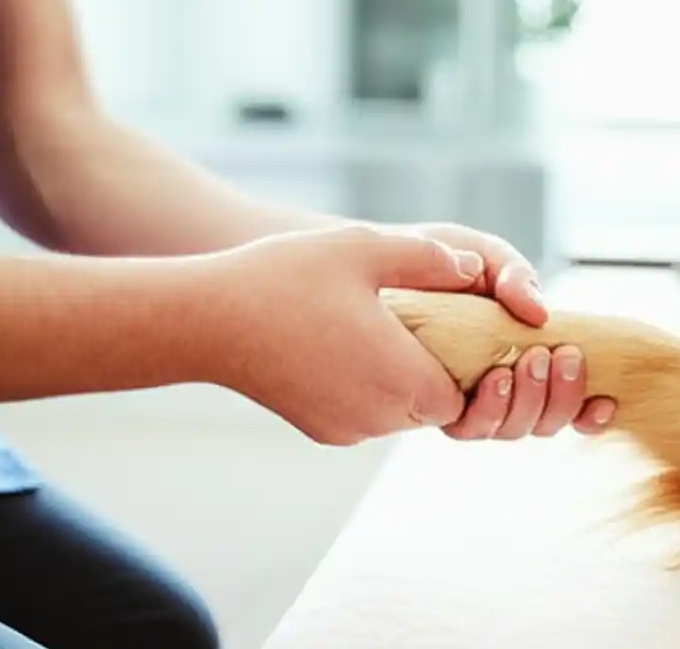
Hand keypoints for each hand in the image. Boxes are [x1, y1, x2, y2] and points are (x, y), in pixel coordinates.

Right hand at [201, 226, 487, 445]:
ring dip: (401, 381)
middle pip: (434, 409)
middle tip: (430, 326)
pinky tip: (350, 347)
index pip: (463, 396)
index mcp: (400, 377)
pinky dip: (369, 389)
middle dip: (437, 373)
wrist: (205, 321)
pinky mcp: (319, 430)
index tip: (460, 331)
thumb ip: (429, 259)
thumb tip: (474, 268)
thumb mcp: (364, 248)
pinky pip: (364, 416)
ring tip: (389, 333)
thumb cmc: (284, 279)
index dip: (468, 368)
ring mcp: (346, 429)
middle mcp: (378, 416)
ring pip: (399, 414)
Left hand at [398, 222, 616, 439]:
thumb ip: (516, 276)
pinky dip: (491, 407)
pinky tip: (498, 378)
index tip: (607, 401)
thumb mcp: (487, 256)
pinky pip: (467, 425)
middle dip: (561, 398)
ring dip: (531, 401)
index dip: (588, 411)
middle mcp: (497, 386)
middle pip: (542, 422)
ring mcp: (465, 396)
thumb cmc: (439, 260)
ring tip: (531, 361)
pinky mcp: (433, 401)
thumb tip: (540, 312)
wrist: (380, 260)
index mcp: (522, 358)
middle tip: (563, 358)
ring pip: (509, 428)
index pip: (564, 401)